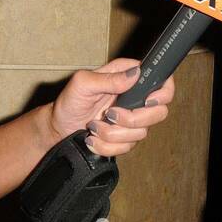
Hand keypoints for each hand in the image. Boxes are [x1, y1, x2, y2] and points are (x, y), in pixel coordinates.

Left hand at [46, 57, 174, 157]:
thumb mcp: (83, 83)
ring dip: (113, 134)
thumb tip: (135, 74)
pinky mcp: (125, 138)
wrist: (59, 128)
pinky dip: (107, 146)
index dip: (163, 93)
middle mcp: (135, 98)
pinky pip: (127, 147)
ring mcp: (132, 120)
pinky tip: (94, 139)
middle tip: (110, 115)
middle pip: (159, 112)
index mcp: (128, 77)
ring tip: (94, 127)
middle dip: (133, 119)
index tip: (148, 102)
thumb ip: (109, 79)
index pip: (163, 81)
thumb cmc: (69, 101)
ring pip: (141, 133)